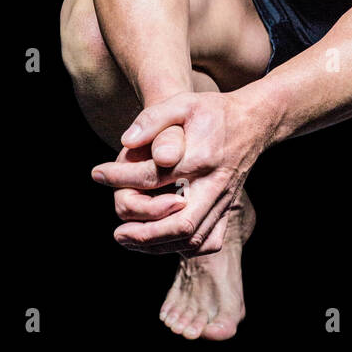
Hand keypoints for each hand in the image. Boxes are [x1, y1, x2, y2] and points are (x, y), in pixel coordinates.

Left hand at [91, 88, 266, 254]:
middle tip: (117, 234)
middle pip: (179, 223)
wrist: (253, 122)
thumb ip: (154, 118)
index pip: (154, 176)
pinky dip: (180, 248)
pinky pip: (206, 241)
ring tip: (129, 239)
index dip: (120, 177)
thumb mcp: (183, 103)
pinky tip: (158, 242)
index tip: (98, 173)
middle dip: (145, 234)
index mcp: (200, 157)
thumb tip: (126, 142)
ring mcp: (224, 201)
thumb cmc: (212, 112)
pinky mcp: (227, 210)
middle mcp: (214, 184)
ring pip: (193, 239)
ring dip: (158, 245)